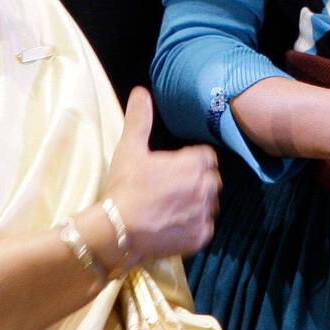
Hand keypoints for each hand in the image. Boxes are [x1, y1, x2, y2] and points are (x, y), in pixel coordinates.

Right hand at [104, 87, 220, 262]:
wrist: (118, 230)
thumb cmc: (125, 186)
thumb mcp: (130, 147)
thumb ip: (140, 118)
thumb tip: (141, 91)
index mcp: (193, 164)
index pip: (207, 157)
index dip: (192, 161)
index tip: (176, 168)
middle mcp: (205, 188)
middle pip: (212, 180)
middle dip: (198, 181)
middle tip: (173, 187)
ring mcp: (204, 214)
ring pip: (210, 204)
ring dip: (198, 203)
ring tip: (173, 206)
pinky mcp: (200, 237)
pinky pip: (206, 227)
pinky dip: (195, 226)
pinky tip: (175, 224)